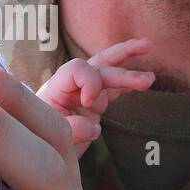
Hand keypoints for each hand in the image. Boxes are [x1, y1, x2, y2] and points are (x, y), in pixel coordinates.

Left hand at [37, 38, 153, 155]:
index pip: (78, 69)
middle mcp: (73, 84)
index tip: (88, 105)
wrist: (40, 142)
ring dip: (128, 61)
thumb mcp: (52, 136)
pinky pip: (113, 87)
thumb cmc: (42, 135)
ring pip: (108, 69)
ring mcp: (86, 91)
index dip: (89, 83)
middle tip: (147, 80)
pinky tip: (146, 77)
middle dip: (123, 72)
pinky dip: (128, 82)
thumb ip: (71, 130)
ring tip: (149, 46)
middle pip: (99, 67)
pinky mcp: (95, 101)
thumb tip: (94, 128)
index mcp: (58, 86)